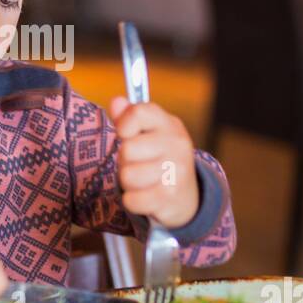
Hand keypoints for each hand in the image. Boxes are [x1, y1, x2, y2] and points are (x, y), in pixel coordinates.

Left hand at [108, 97, 199, 228]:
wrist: (186, 195)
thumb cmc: (158, 158)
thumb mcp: (148, 133)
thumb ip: (128, 117)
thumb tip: (116, 101)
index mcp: (168, 124)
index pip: (138, 113)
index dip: (124, 124)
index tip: (125, 134)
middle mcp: (176, 144)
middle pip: (127, 149)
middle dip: (125, 160)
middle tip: (137, 163)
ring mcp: (176, 171)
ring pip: (127, 176)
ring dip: (128, 182)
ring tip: (142, 180)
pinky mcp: (170, 197)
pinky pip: (131, 200)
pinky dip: (132, 201)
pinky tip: (146, 196)